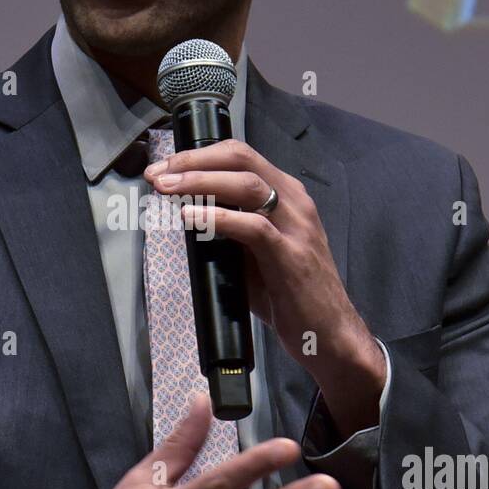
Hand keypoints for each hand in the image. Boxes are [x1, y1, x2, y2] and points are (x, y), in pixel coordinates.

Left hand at [144, 139, 386, 434]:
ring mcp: (296, 227)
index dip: (199, 155)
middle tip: (158, 174)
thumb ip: (230, 230)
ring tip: (166, 188)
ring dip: (200, 182)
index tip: (165, 167)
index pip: (240, 156)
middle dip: (193, 161)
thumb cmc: (290, 296)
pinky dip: (218, 218)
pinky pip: (253, 226)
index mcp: (287, 195)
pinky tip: (190, 217)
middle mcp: (294, 202)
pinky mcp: (291, 256)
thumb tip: (186, 216)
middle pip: (241, 159)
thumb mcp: (256, 252)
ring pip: (246, 185)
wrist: (330, 333)